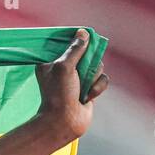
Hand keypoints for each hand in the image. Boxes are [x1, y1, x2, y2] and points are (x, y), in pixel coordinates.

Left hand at [34, 28, 108, 143]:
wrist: (64, 121)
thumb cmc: (59, 94)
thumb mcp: (64, 66)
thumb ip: (75, 49)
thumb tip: (83, 32)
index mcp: (52, 62)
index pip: (68, 44)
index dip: (77, 43)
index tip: (82, 43)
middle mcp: (65, 69)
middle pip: (87, 53)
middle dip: (89, 62)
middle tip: (82, 70)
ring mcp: (78, 79)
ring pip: (97, 65)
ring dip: (93, 76)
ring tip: (83, 88)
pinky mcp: (89, 88)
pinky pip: (103, 79)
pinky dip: (97, 87)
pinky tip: (88, 97)